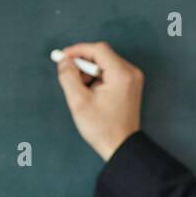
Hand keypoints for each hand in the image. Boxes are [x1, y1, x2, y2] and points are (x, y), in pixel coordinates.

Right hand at [54, 40, 143, 161]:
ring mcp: (132, 80)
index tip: (63, 57)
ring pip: (105, 64)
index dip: (78, 50)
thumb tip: (64, 61)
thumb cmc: (103, 129)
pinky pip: (110, 74)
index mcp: (122, 74)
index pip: (98, 49)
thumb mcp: (79, 102)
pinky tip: (91, 94)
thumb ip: (69, 77)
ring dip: (89, 73)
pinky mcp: (129, 86)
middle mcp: (131, 73)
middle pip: (102, 55)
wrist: (121, 147)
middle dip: (83, 64)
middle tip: (70, 78)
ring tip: (82, 92)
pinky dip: (97, 79)